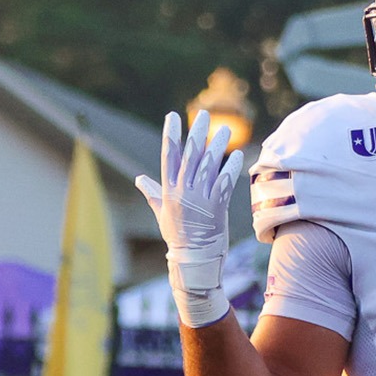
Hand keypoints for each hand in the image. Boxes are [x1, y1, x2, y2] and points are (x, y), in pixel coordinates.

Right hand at [135, 109, 244, 328]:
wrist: (193, 262)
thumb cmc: (177, 237)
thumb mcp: (162, 213)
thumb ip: (152, 193)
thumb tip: (138, 179)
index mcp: (169, 191)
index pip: (168, 157)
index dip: (171, 135)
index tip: (173, 116)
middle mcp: (183, 192)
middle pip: (190, 156)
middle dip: (197, 133)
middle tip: (204, 114)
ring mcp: (200, 200)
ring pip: (209, 166)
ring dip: (218, 146)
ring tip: (225, 129)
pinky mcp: (217, 208)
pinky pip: (225, 183)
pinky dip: (230, 168)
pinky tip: (236, 155)